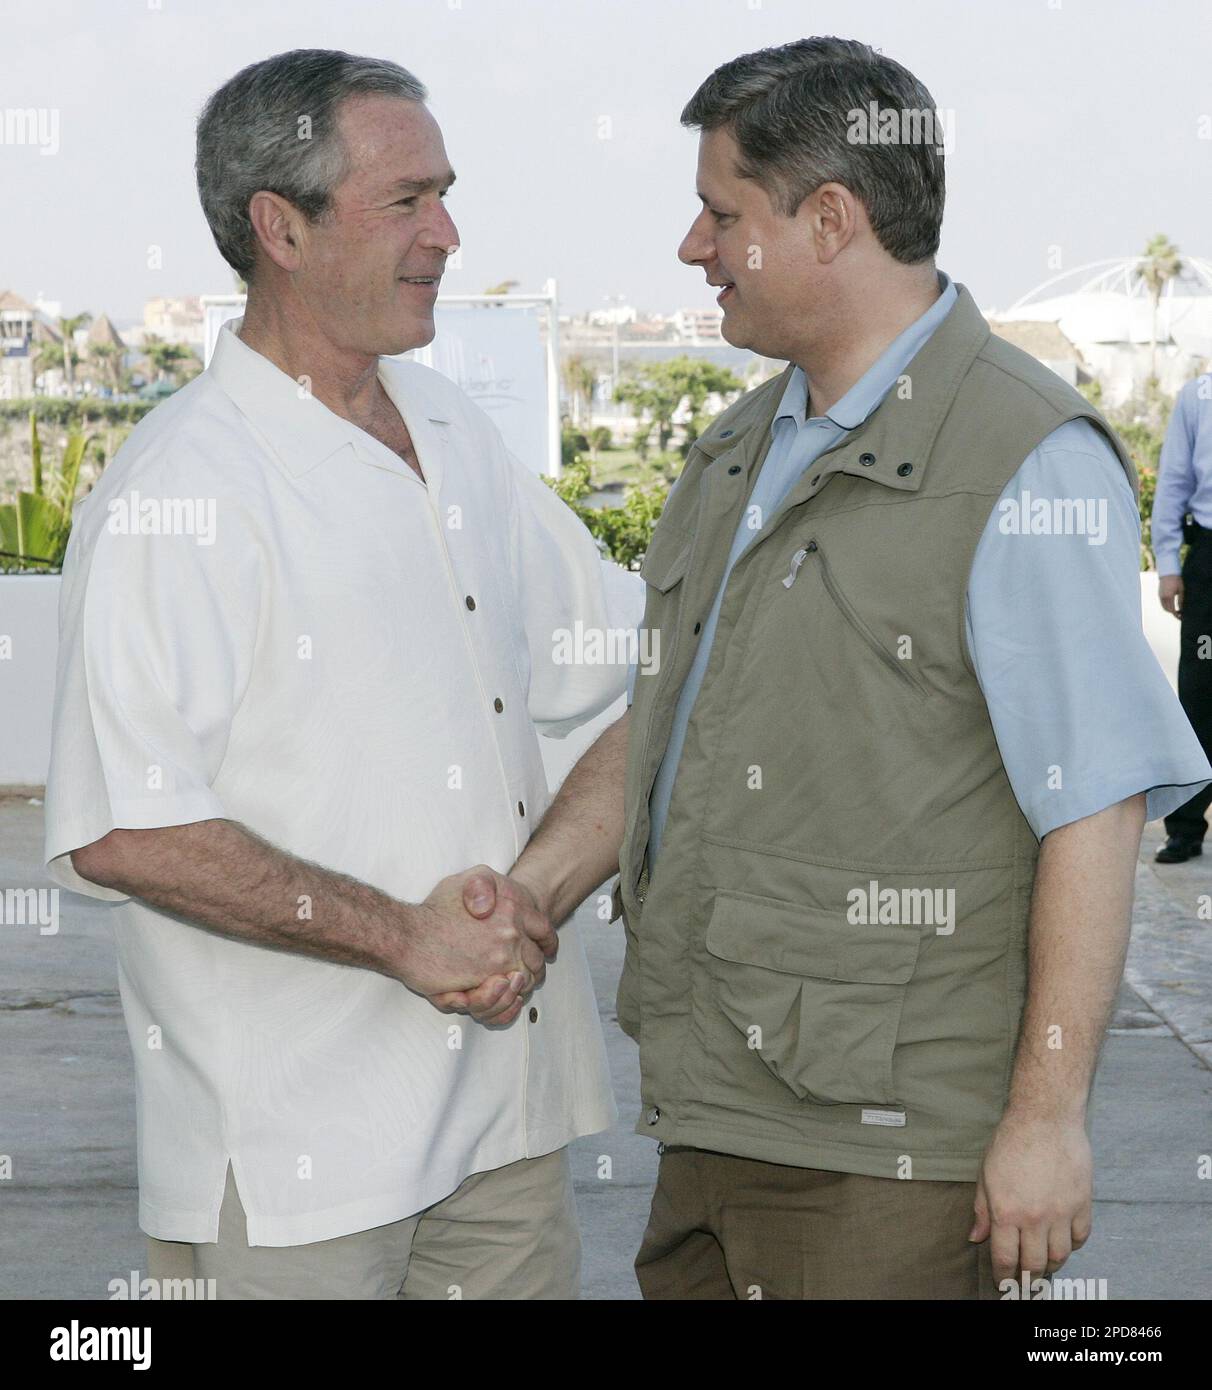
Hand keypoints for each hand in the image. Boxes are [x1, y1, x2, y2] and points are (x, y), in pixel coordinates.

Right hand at [397, 866, 555, 1016]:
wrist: (407, 936)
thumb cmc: (434, 908)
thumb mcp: (468, 879)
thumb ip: (490, 885)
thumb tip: (500, 903)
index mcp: (513, 908)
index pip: (544, 931)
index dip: (546, 942)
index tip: (545, 949)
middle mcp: (511, 935)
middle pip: (537, 960)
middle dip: (533, 967)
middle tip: (522, 970)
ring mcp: (500, 960)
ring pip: (525, 982)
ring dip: (519, 987)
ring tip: (507, 984)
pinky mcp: (485, 983)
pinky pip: (508, 999)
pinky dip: (507, 1002)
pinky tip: (497, 996)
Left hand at [969, 1112, 1092, 1288]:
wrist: (1044, 1118)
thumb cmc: (1010, 1142)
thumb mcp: (985, 1174)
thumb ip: (982, 1210)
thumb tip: (976, 1238)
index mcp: (1007, 1211)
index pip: (1005, 1258)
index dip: (1003, 1275)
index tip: (1002, 1282)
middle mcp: (1035, 1217)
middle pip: (1035, 1264)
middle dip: (1027, 1277)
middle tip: (1024, 1280)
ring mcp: (1062, 1212)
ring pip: (1060, 1256)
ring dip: (1051, 1265)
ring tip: (1044, 1264)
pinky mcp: (1082, 1203)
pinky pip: (1081, 1237)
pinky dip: (1073, 1245)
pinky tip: (1064, 1242)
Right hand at [1159, 573, 1182, 617]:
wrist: (1168, 573)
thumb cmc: (1177, 581)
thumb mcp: (1181, 590)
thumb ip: (1181, 600)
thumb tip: (1181, 609)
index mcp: (1169, 596)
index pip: (1172, 609)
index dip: (1176, 614)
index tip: (1180, 616)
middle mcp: (1163, 597)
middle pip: (1167, 609)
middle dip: (1172, 613)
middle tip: (1179, 614)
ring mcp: (1160, 596)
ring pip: (1164, 607)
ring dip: (1169, 610)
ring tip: (1176, 609)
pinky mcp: (1159, 594)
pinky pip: (1162, 603)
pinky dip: (1166, 606)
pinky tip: (1172, 604)